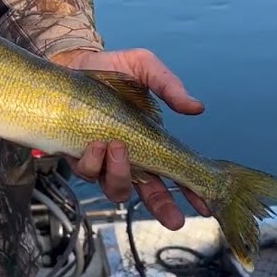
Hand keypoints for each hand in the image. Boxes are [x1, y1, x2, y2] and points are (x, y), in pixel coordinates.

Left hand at [52, 47, 210, 229]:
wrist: (72, 60)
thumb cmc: (111, 68)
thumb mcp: (143, 67)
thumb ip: (167, 85)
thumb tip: (196, 108)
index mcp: (149, 142)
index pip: (172, 173)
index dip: (190, 192)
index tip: (204, 205)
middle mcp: (127, 156)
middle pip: (146, 192)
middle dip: (161, 207)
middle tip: (174, 216)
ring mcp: (101, 159)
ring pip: (114, 187)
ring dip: (119, 173)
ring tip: (116, 146)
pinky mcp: (75, 154)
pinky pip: (85, 171)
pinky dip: (92, 161)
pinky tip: (96, 143)